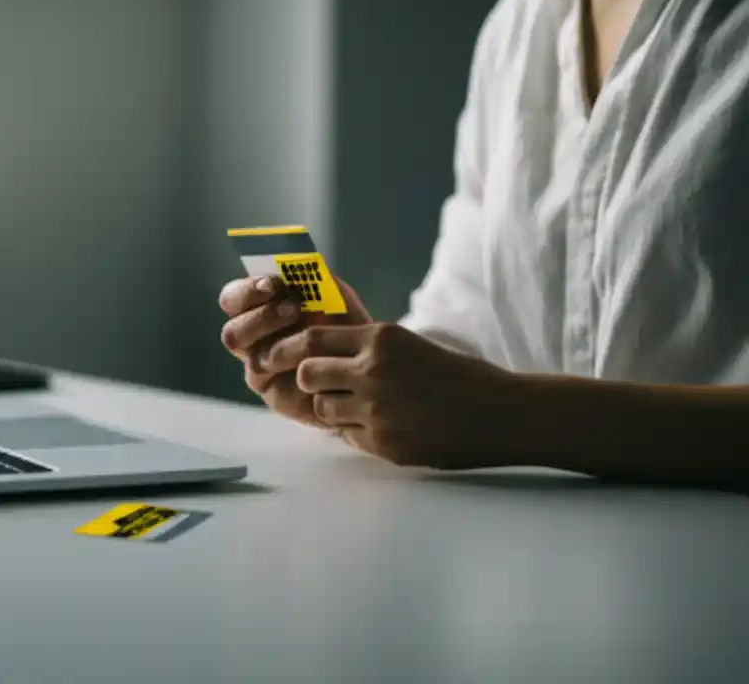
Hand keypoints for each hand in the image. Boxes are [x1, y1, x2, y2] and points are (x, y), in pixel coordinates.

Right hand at [218, 275, 370, 427]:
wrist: (372, 363)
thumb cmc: (345, 324)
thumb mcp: (334, 294)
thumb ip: (314, 279)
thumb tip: (296, 266)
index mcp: (255, 313)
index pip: (231, 300)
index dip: (246, 292)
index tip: (274, 284)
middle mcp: (251, 344)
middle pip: (233, 334)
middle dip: (263, 319)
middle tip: (295, 308)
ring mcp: (262, 374)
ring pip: (256, 362)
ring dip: (286, 345)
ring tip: (316, 335)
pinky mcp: (279, 400)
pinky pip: (282, 388)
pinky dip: (305, 372)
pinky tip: (326, 364)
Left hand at [260, 322, 518, 467]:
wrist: (503, 413)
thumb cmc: (460, 377)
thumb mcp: (411, 347)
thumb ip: (369, 350)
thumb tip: (321, 353)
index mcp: (381, 338)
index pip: (314, 338)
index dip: (291, 349)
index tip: (277, 357)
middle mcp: (373, 370)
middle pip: (307, 373)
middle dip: (310, 381)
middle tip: (324, 387)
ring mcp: (376, 408)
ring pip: (323, 408)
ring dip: (334, 410)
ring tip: (365, 410)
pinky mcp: (384, 442)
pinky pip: (348, 437)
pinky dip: (358, 434)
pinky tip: (388, 428)